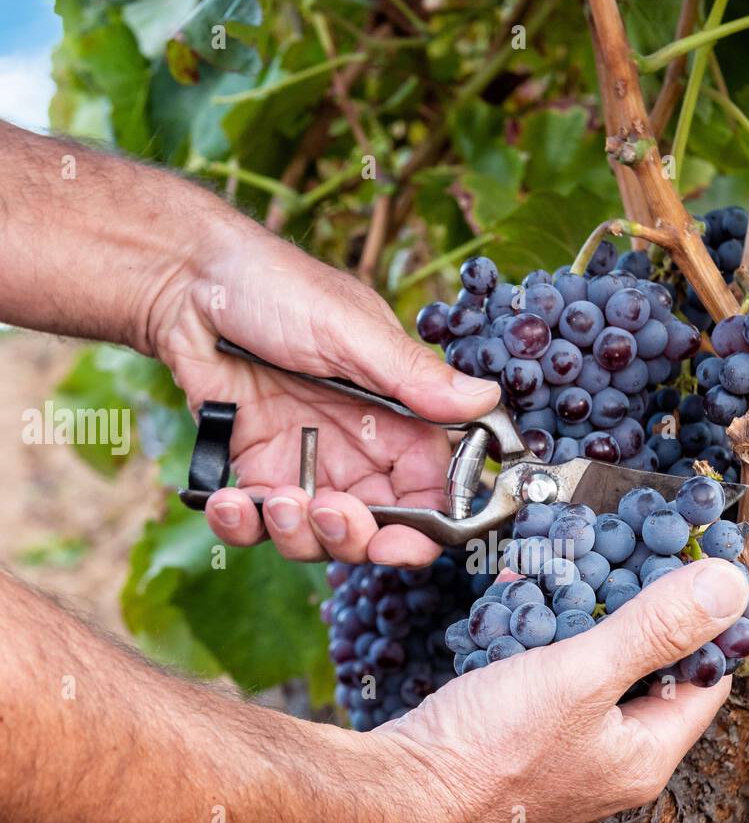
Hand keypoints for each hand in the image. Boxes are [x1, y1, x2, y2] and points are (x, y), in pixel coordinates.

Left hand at [148, 217, 498, 566]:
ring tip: (276, 501)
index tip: (399, 541)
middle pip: (377, 530)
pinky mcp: (254, 471)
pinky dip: (241, 526)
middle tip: (328, 512)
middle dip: (355, 539)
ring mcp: (305, 465)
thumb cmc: (275, 286)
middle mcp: (357, 450)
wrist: (187, 280)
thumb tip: (487, 398)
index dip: (422, 528)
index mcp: (397, 417)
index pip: (429, 493)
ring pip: (318, 538)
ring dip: (299, 537)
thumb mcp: (349, 329)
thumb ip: (414, 377)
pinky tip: (227, 502)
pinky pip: (255, 525)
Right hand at [372, 558, 748, 822]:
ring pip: (591, 669)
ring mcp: (562, 754)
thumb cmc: (491, 749)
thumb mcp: (584, 675)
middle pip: (647, 670)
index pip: (706, 679)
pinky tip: (517, 594)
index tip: (698, 564)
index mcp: (646, 756)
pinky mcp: (517, 741)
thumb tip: (731, 587)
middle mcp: (612, 763)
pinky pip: (544, 677)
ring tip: (569, 563)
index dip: (708, 621)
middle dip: (635, 607)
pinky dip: (537, 635)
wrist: (397, 796)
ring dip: (580, 615)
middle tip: (626, 550)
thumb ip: (657, 628)